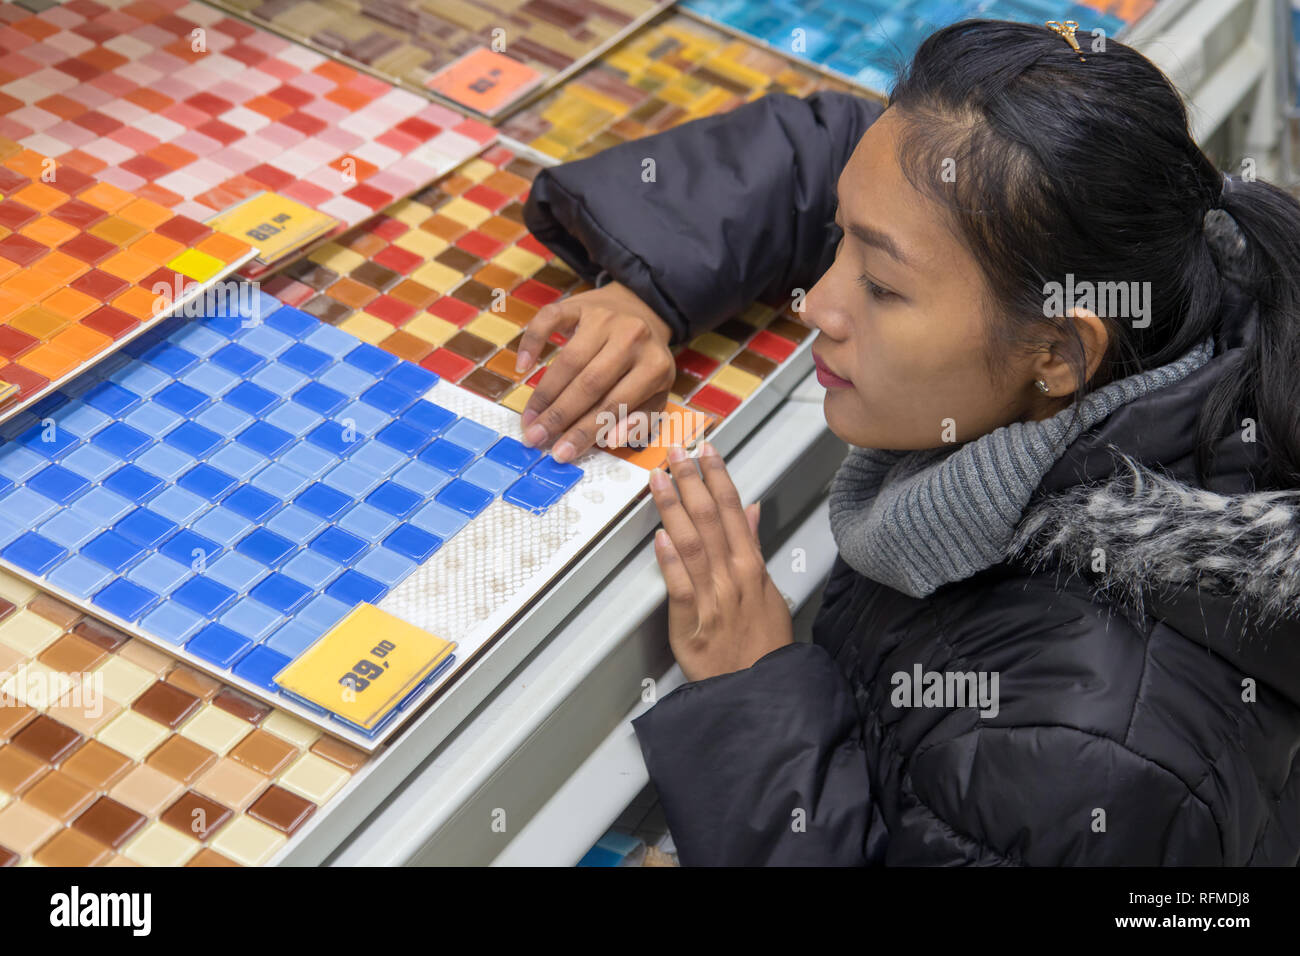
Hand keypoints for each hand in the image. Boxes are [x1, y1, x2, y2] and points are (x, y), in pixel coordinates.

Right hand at [516, 281, 675, 462]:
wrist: (643, 310)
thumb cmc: (645, 363)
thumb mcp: (656, 393)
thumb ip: (640, 420)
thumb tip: (611, 440)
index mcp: (654, 366)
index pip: (614, 404)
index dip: (584, 431)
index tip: (561, 453)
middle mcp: (632, 338)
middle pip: (589, 384)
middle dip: (559, 416)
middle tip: (535, 438)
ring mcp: (604, 318)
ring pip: (568, 360)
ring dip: (544, 393)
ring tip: (528, 418)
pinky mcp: (580, 303)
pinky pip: (549, 320)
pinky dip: (532, 342)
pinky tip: (523, 366)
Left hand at [649, 442, 793, 681]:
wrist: (759, 688)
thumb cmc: (763, 643)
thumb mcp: (768, 588)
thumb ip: (754, 546)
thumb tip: (750, 510)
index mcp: (751, 566)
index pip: (732, 509)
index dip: (717, 476)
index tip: (706, 450)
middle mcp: (732, 576)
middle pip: (710, 518)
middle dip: (691, 480)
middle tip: (676, 451)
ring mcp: (712, 600)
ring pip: (692, 544)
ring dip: (673, 508)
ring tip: (659, 479)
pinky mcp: (692, 625)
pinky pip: (680, 588)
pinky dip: (671, 562)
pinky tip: (661, 538)